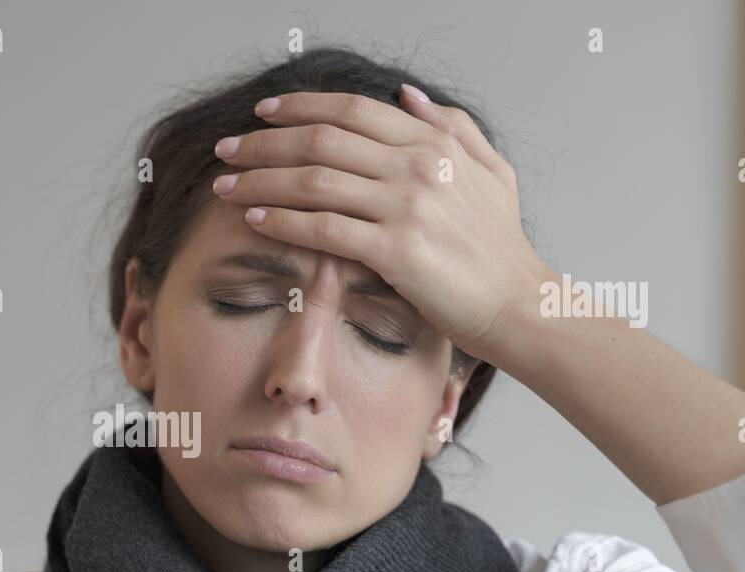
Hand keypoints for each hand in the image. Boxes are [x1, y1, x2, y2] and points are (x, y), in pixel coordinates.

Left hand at [210, 86, 553, 358]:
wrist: (519, 304)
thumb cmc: (501, 248)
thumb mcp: (491, 173)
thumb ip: (453, 127)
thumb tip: (408, 94)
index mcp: (435, 144)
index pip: (353, 111)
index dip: (301, 107)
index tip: (263, 113)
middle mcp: (419, 167)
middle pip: (322, 141)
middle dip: (264, 143)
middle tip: (226, 149)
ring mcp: (407, 207)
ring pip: (314, 181)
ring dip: (260, 181)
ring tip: (226, 186)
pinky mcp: (396, 251)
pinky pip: (323, 228)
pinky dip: (282, 221)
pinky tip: (254, 220)